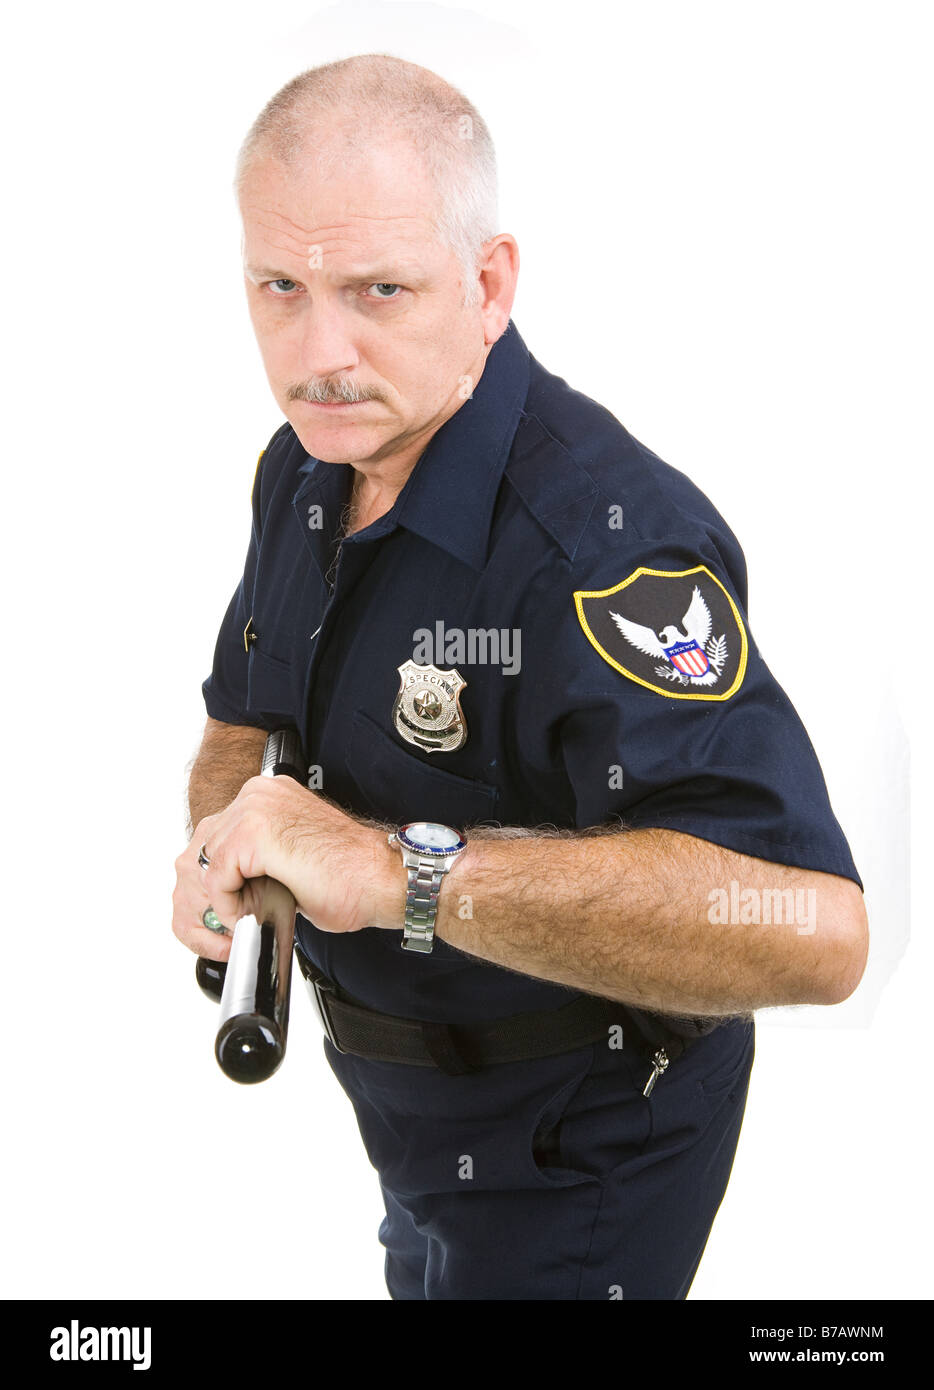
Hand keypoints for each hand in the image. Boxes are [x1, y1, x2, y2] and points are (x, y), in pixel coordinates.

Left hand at [173, 776, 395, 947]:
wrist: (380, 879)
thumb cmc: (348, 876)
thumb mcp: (287, 860)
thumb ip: (254, 861)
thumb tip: (227, 885)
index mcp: (266, 797)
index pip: (215, 835)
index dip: (217, 879)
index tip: (230, 907)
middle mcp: (257, 795)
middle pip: (200, 847)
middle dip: (209, 891)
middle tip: (229, 920)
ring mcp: (254, 809)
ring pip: (203, 863)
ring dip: (220, 899)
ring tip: (244, 918)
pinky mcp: (253, 833)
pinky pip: (215, 877)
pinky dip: (227, 904)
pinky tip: (251, 912)